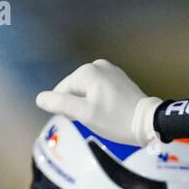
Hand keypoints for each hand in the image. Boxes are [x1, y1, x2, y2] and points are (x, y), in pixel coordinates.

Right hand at [36, 59, 161, 145]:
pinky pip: (101, 91)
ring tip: (106, 117)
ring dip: (91, 105)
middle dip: (81, 106)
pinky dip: (102, 102)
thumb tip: (40, 98)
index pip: (62, 91)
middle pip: (76, 90)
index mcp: (86, 71)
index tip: (84, 120)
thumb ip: (59, 104)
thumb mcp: (84, 114)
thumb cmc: (116, 120)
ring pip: (88, 91)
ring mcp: (111, 70)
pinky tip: (112, 111)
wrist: (149, 123)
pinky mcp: (121, 79)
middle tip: (97, 120)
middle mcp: (98, 65)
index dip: (68, 109)